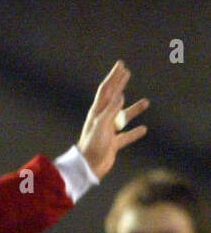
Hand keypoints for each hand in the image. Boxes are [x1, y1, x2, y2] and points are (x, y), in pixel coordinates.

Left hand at [77, 60, 147, 179]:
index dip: (113, 77)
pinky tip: (143, 129)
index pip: (106, 89)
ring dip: (134, 109)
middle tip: (127, 72)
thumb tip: (120, 95)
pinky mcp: (113, 144)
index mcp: (97, 112)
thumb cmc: (92, 145)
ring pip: (123, 117)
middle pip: (113, 98)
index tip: (121, 64)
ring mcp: (108, 132)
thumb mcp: (101, 125)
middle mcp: (102, 119)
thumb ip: (111, 110)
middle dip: (120, 84)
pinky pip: (126, 136)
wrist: (87, 168)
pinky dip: (134, 132)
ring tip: (146, 102)